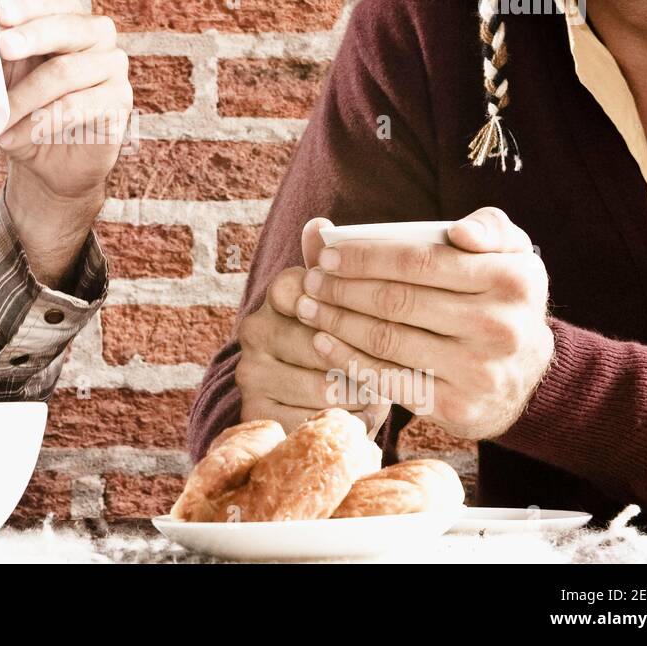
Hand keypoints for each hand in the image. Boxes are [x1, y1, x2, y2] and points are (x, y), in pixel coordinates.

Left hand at [0, 0, 131, 201]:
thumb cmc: (24, 111)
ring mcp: (113, 68)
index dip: (28, 6)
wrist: (50, 163)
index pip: (53, 4)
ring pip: (66, 72)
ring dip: (26, 97)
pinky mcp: (119, 103)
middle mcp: (97, 37)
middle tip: (2, 46)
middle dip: (32, 36)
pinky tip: (15, 137)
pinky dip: (41, 123)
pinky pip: (78, 107)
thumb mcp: (4, 82)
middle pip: (68, 28)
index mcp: (69, 20)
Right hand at [235, 217, 392, 439]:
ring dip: (359, 392)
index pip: (315, 292)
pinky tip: (356, 417)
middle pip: (320, 341)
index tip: (383, 322)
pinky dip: (342, 421)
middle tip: (396, 367)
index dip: (352, 312)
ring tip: (381, 392)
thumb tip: (319, 224)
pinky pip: (311, 419)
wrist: (325, 402)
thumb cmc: (350, 343)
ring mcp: (251, 371)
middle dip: (363, 357)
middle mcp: (254, 328)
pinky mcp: (255, 411)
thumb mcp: (351, 303)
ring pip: (321, 384)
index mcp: (279, 293)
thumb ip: (343, 265)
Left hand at [295, 207, 554, 440]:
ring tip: (307, 307)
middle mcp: (499, 327)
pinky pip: (388, 379)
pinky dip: (347, 359)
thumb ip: (488, 226)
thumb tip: (457, 230)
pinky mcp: (457, 408)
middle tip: (310, 281)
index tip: (327, 254)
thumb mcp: (512, 253)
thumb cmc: (502, 299)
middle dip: (341, 289)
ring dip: (336, 321)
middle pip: (397, 301)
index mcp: (512, 278)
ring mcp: (479, 371)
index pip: (420, 261)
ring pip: (386, 340)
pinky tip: (322, 341)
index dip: (365, 257)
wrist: (527, 377)